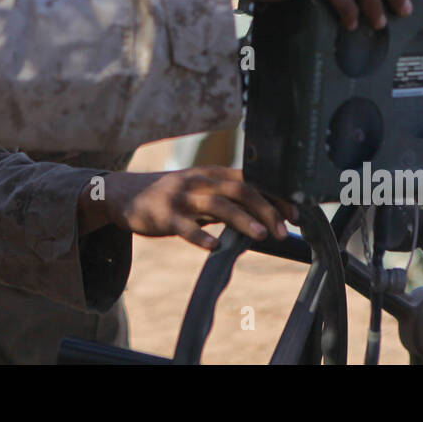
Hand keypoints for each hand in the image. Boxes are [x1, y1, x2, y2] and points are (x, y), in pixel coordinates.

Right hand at [80, 167, 297, 250]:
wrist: (126, 193)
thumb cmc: (172, 196)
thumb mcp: (201, 191)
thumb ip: (229, 200)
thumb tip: (265, 214)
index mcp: (212, 174)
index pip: (251, 180)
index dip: (275, 195)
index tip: (296, 214)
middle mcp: (200, 181)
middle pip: (240, 190)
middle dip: (265, 208)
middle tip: (283, 231)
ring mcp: (181, 197)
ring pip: (217, 204)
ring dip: (242, 219)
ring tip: (261, 235)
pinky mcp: (164, 215)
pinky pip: (184, 226)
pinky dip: (200, 236)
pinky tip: (214, 247)